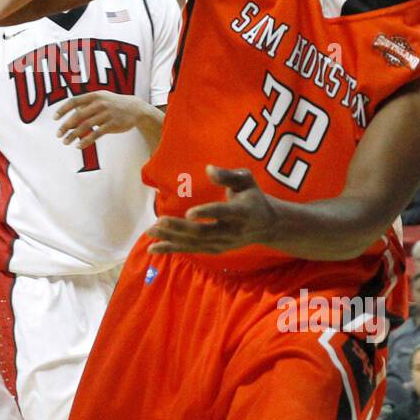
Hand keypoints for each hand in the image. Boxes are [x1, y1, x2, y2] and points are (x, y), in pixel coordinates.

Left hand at [54, 91, 145, 146]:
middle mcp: (99, 104)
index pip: (74, 101)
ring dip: (73, 135)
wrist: (135, 109)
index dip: (63, 110)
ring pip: (85, 126)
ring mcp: (106, 114)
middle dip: (65, 126)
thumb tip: (69, 115)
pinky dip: (86, 140)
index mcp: (94, 96)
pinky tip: (78, 146)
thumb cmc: (113, 104)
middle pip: (77, 115)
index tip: (54, 118)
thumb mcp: (101, 98)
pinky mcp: (112, 125)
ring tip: (65, 142)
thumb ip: (86, 104)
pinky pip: (96, 134)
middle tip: (58, 134)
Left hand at [146, 165, 276, 254]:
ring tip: (150, 232)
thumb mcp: (246, 180)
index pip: (223, 213)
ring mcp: (223, 243)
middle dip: (180, 228)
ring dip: (172, 239)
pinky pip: (191, 250)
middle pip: (203, 232)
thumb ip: (228, 175)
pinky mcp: (214, 249)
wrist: (268, 225)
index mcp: (241, 212)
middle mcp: (231, 231)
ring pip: (194, 244)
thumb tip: (208, 169)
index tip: (190, 212)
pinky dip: (172, 249)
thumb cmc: (253, 196)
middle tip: (159, 222)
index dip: (207, 213)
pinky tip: (153, 248)